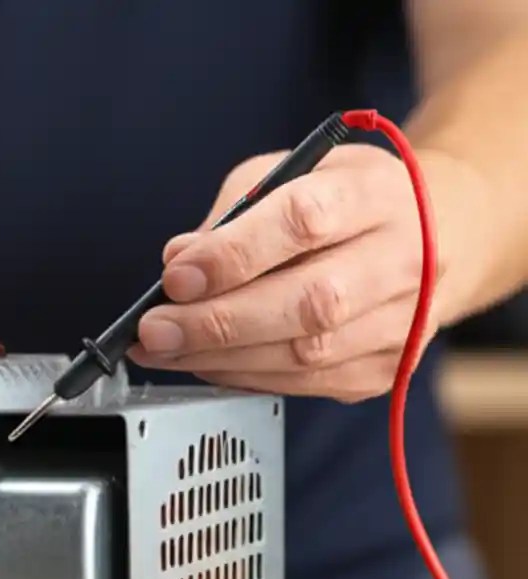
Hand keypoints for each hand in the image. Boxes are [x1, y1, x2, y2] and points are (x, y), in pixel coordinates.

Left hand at [129, 144, 451, 402]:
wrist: (444, 232)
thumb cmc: (351, 200)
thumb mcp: (294, 174)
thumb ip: (232, 214)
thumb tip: (178, 262)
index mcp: (374, 195)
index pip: (304, 222)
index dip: (234, 254)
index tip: (175, 277)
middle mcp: (403, 259)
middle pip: (310, 302)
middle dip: (217, 322)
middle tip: (154, 330)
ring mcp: (404, 322)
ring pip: (307, 355)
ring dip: (220, 358)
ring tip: (162, 349)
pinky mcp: (388, 368)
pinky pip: (307, 384)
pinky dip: (245, 376)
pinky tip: (205, 362)